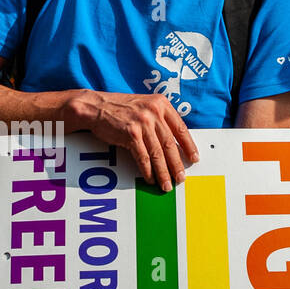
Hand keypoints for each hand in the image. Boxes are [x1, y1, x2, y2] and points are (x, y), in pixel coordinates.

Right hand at [65, 90, 197, 191]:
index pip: (181, 128)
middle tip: (181, 178)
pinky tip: (150, 178)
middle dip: (177, 164)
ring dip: (163, 172)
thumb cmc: (119, 108)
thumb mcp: (143, 106)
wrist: (95, 106)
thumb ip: (158, 118)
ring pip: (158, 153)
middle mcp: (154, 112)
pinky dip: (147, 170)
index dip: (189, 145)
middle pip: (170, 144)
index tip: (194, 158)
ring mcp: (142, 122)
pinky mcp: (130, 133)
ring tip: (167, 184)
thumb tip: (172, 141)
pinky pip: (143, 157)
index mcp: (161, 104)